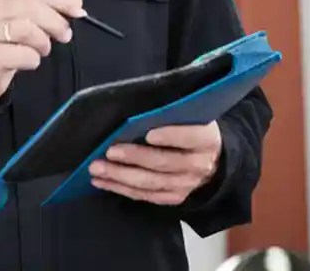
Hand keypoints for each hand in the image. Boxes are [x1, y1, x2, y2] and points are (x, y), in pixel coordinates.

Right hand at [0, 0, 83, 101]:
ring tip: (42, 49)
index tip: (77, 10)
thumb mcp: (27, 16)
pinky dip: (34, 59)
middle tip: (65, 36)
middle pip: (32, 7)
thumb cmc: (8, 39)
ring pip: (27, 30)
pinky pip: (23, 54)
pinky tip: (28, 61)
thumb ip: (51, 3)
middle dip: (56, 22)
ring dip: (44, 42)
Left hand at [88, 122, 221, 204]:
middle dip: (134, 157)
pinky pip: (144, 195)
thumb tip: (138, 112)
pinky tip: (101, 181)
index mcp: (206, 139)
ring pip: (150, 182)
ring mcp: (185, 185)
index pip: (190, 137)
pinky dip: (121, 189)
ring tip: (97, 168)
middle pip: (164, 162)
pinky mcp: (173, 197)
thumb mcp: (192, 117)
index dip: (171, 136)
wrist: (212, 160)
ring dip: (120, 176)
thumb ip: (172, 113)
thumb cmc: (192, 129)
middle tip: (109, 151)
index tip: (148, 133)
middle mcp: (198, 165)